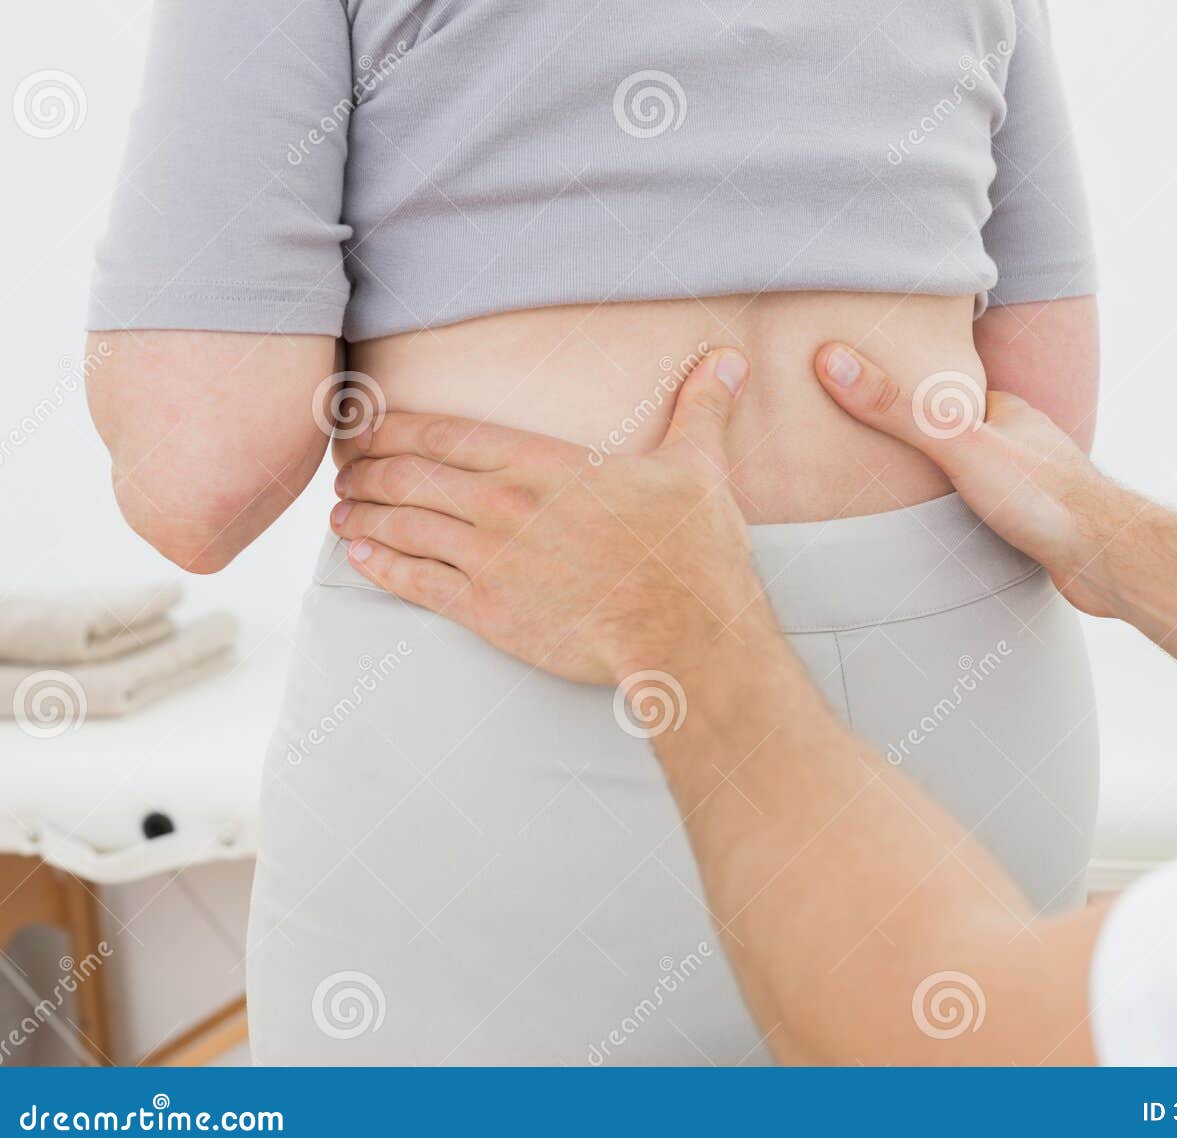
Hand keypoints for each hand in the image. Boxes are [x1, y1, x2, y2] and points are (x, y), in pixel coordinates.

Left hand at [328, 348, 766, 683]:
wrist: (684, 631)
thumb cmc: (691, 553)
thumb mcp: (699, 468)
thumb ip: (700, 410)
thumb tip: (726, 361)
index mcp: (543, 463)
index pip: (445, 433)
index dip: (395, 427)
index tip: (368, 425)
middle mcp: (504, 504)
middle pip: (409, 474)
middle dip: (367, 468)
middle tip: (346, 467)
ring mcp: (489, 559)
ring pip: (401, 525)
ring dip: (362, 513)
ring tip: (343, 509)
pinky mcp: (487, 611)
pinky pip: (414, 582)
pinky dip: (379, 565)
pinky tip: (359, 556)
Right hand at [813, 343, 1132, 617]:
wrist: (1106, 557)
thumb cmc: (1042, 495)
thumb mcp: (955, 444)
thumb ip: (896, 408)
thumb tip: (832, 360)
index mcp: (1006, 410)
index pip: (949, 390)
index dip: (911, 389)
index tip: (871, 391)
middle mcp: (1024, 441)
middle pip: (964, 432)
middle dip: (929, 440)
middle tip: (881, 449)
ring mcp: (1035, 482)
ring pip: (983, 474)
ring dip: (952, 483)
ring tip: (908, 494)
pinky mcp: (1041, 523)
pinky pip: (997, 512)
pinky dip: (974, 517)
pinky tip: (957, 533)